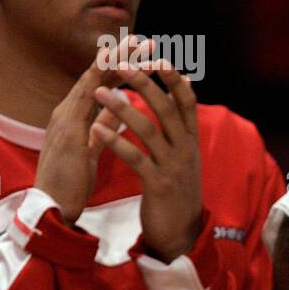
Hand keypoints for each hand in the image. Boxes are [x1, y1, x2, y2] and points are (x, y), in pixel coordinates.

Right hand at [34, 41, 129, 224]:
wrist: (52, 208)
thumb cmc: (71, 179)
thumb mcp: (92, 147)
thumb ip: (103, 126)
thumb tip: (119, 110)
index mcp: (75, 115)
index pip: (101, 83)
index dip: (122, 65)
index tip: (144, 51)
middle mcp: (67, 112)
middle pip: (96, 76)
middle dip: (121, 56)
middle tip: (146, 40)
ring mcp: (65, 122)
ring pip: (91, 86)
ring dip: (114, 67)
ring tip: (136, 51)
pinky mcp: (69, 138)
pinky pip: (86, 111)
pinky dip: (103, 94)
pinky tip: (119, 82)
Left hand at [92, 43, 202, 262]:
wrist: (181, 232)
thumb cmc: (176, 190)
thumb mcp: (184, 155)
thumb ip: (181, 125)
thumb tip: (187, 87)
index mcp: (191, 141)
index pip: (186, 102)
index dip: (174, 79)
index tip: (158, 57)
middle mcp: (186, 150)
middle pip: (167, 110)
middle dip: (145, 84)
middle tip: (122, 64)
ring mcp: (174, 167)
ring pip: (150, 131)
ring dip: (123, 109)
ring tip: (99, 91)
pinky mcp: (158, 185)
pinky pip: (136, 159)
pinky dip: (116, 142)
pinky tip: (97, 130)